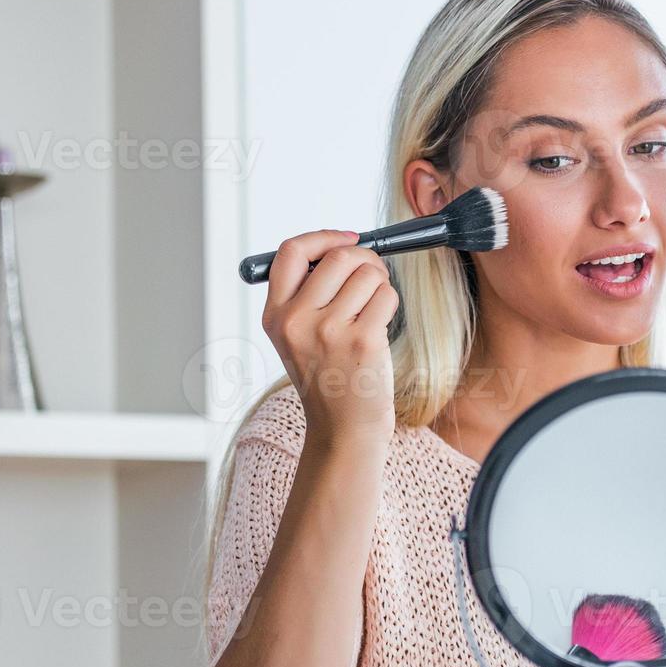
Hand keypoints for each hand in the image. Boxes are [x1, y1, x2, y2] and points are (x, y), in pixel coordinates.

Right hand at [260, 231, 399, 447]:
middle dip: (365, 259)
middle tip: (372, 277)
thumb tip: (343, 247)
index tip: (347, 239)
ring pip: (369, 274)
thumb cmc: (329, 379)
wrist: (343, 430)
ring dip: (380, 286)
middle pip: (339, 256)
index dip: (323, 237)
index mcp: (275, 316)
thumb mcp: (297, 338)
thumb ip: (306, 295)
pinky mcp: (362, 341)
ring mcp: (329, 331)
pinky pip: (387, 296)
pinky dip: (390, 304)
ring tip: (372, 312)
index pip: (290, 252)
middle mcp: (296, 321)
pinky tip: (380, 327)